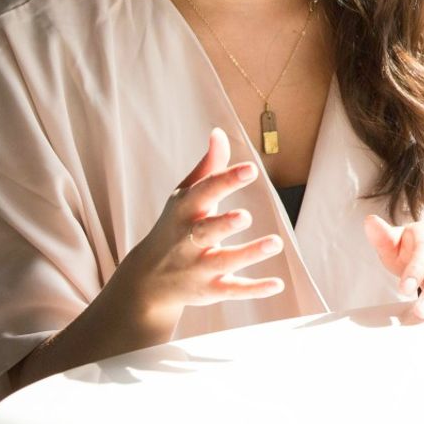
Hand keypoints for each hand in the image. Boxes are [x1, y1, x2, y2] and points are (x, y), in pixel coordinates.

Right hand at [111, 128, 285, 324]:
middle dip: (224, 224)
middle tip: (245, 216)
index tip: (250, 169)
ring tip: (276, 243)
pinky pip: (232, 290)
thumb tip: (219, 133)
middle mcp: (188, 240)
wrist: (146, 280)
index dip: (226, 180)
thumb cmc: (173, 226)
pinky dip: (254, 289)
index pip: (204, 192)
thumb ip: (207, 167)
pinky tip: (278, 284)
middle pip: (206, 231)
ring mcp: (198, 267)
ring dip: (249, 254)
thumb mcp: (184, 196)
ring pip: (224, 261)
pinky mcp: (209, 290)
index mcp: (184, 211)